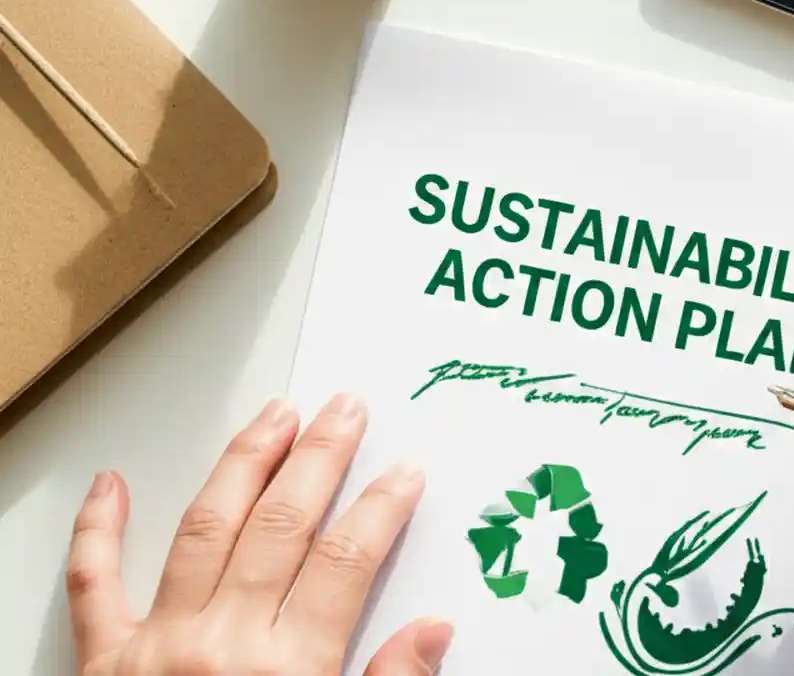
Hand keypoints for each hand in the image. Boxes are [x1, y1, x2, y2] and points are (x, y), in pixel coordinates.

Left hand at [67, 395, 452, 674]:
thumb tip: (433, 632)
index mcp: (287, 672)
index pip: (347, 563)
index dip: (382, 508)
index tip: (406, 470)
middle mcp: (221, 645)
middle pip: (283, 526)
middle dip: (320, 458)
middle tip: (344, 408)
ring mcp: (156, 647)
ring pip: (206, 529)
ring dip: (244, 464)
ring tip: (273, 416)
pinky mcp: (102, 664)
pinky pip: (95, 585)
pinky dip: (100, 531)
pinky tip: (112, 485)